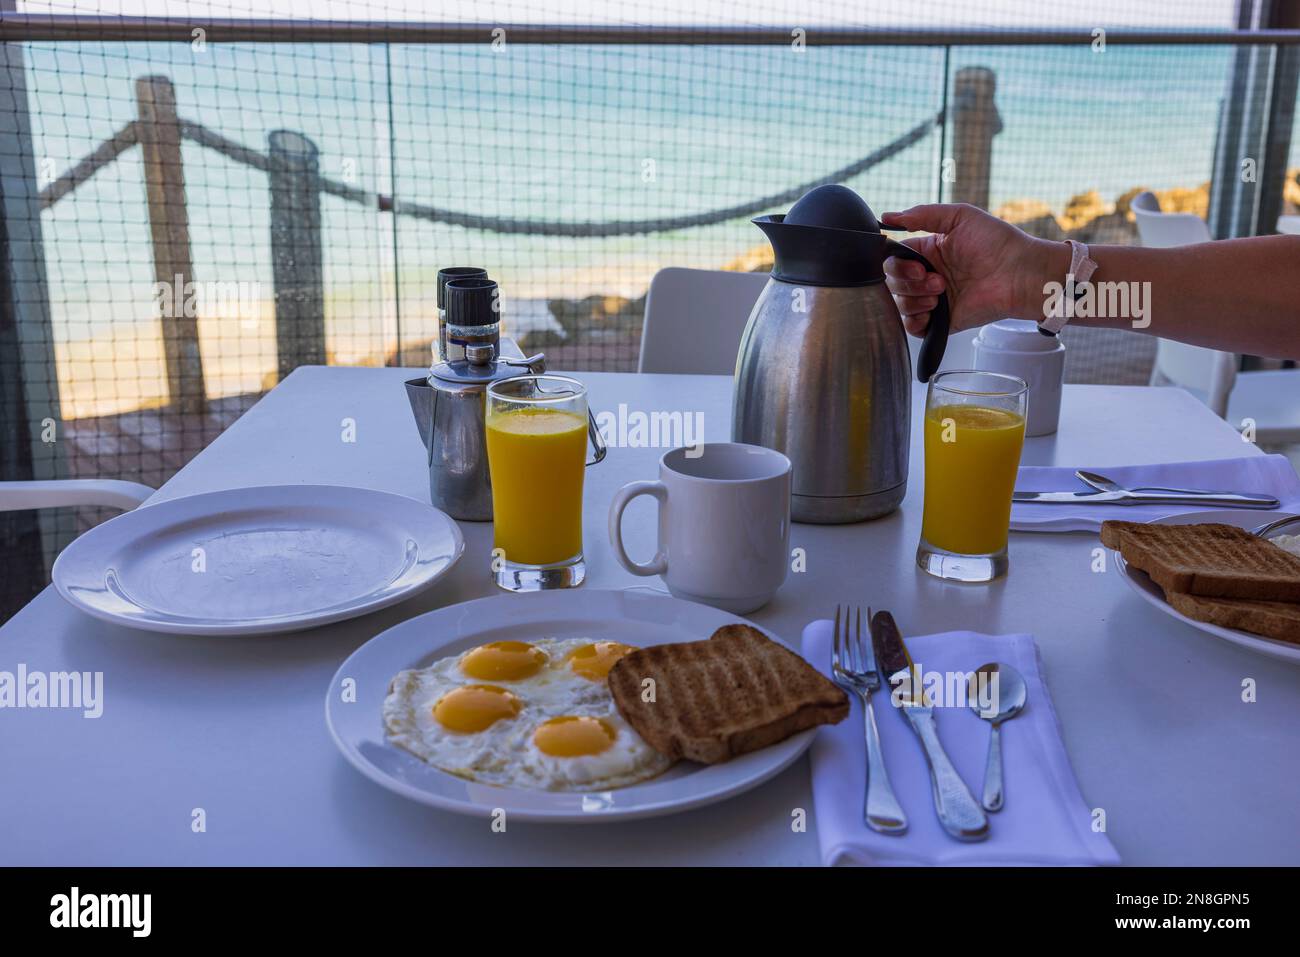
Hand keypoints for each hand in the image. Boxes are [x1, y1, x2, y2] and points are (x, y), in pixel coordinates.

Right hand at [882, 203, 1062, 336]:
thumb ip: (922, 214)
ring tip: (941, 292)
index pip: (894, 259)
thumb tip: (888, 216)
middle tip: (935, 278)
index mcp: (929, 252)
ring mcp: (933, 300)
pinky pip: (912, 327)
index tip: (915, 263)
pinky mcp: (941, 321)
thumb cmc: (998, 243)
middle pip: (893, 283)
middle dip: (907, 281)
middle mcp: (928, 276)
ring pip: (900, 304)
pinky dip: (915, 320)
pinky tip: (933, 309)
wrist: (1019, 274)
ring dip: (914, 298)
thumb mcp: (959, 216)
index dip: (896, 263)